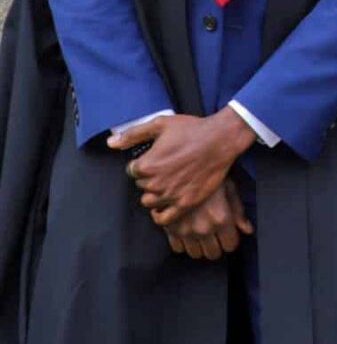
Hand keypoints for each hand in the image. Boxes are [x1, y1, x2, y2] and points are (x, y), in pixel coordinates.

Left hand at [109, 107, 248, 226]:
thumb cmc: (191, 129)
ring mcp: (170, 195)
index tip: (155, 159)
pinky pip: (164, 218)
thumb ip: (132, 134)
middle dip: (150, 178)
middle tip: (165, 169)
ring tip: (168, 183)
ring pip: (149, 202)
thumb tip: (110, 143)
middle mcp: (155, 183)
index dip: (143, 164)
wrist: (220, 140)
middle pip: (141, 186)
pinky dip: (160, 215)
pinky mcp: (185, 203)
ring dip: (155, 194)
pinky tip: (164, 206)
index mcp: (146, 165)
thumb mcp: (160, 124)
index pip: (132, 171)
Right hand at [164, 179, 252, 260]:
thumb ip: (238, 211)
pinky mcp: (169, 228)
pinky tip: (186, 231)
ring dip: (199, 246)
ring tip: (201, 234)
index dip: (231, 240)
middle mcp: (203, 228)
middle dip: (216, 245)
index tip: (229, 235)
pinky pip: (177, 248)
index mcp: (221, 218)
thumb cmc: (207, 173)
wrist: (179, 165)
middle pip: (213, 254)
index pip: (230, 246)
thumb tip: (247, 230)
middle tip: (215, 235)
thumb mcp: (229, 187)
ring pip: (196, 254)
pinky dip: (183, 243)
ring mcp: (184, 230)